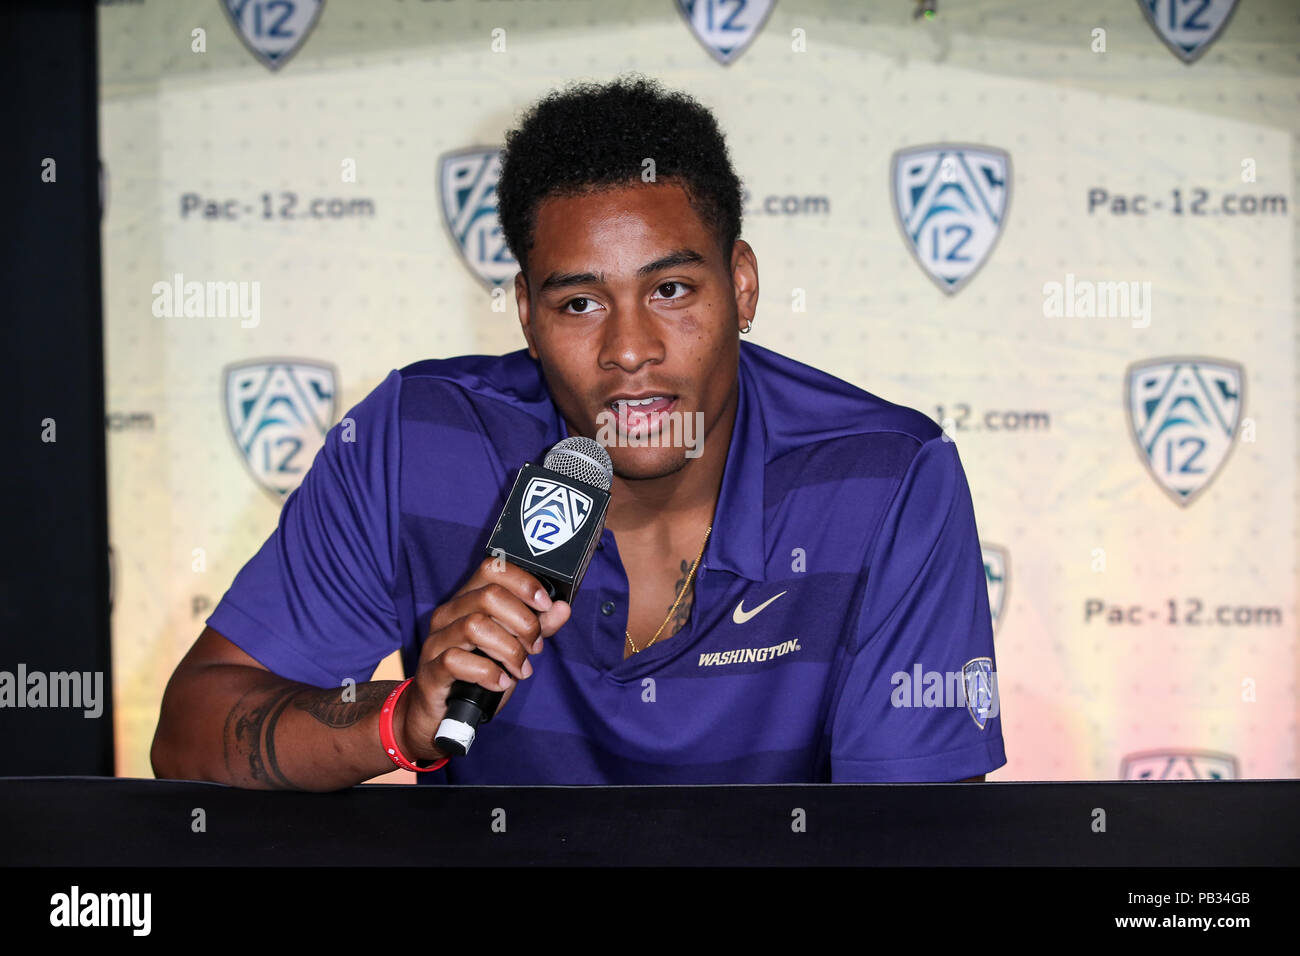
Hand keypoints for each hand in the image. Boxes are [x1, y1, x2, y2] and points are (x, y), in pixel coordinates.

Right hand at [394, 556, 569, 761]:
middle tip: (534, 647)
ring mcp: (437, 640)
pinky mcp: (430, 670)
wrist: (442, 713)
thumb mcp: (514, 647)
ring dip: (509, 650)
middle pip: (489, 596)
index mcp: (468, 600)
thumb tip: (562, 607)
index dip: (524, 583)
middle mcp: (449, 613)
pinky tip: (501, 683)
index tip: (545, 605)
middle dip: (523, 623)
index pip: (493, 568)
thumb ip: (538, 626)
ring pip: (475, 626)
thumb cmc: (479, 673)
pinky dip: (488, 673)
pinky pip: (457, 661)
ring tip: (521, 669)